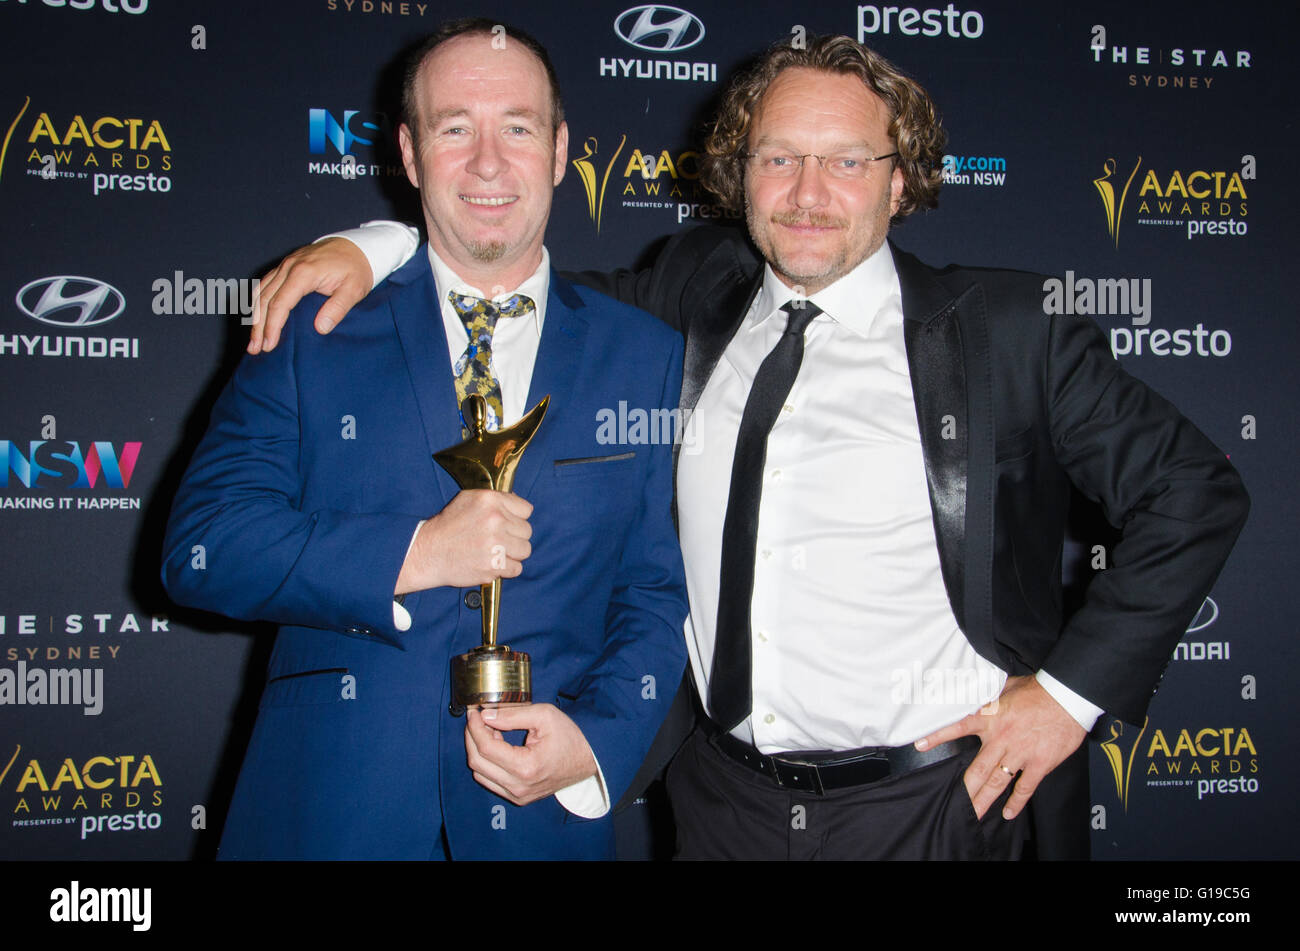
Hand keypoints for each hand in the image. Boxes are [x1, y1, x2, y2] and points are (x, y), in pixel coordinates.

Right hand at [248, 237, 372, 353]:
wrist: (356, 246)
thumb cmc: (356, 269)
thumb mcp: (354, 290)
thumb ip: (338, 308)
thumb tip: (320, 328)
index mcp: (304, 272)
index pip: (281, 303)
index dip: (272, 326)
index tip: (270, 345)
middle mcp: (289, 266)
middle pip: (265, 298)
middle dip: (257, 326)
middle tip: (255, 349)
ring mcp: (286, 264)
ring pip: (261, 290)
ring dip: (254, 316)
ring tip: (253, 340)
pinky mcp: (286, 266)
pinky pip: (266, 284)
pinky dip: (258, 302)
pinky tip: (258, 318)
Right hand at [394, 490, 532, 593]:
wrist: (428, 553)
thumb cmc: (448, 525)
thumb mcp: (467, 500)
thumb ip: (495, 500)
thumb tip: (517, 503)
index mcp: (490, 500)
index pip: (526, 509)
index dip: (517, 518)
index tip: (507, 524)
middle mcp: (495, 520)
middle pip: (527, 531)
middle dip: (515, 536)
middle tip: (498, 540)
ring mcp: (495, 544)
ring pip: (525, 550)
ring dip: (513, 553)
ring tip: (495, 552)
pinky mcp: (493, 565)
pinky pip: (517, 568)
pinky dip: (506, 569)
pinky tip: (492, 563)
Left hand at [464, 704, 597, 804]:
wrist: (588, 760)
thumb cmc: (570, 737)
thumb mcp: (544, 716)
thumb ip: (512, 714)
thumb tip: (485, 715)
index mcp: (526, 767)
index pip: (486, 747)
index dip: (475, 727)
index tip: (474, 712)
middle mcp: (518, 787)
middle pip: (477, 762)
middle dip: (472, 736)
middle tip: (478, 718)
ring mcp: (518, 795)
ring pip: (480, 773)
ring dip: (478, 750)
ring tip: (490, 731)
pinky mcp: (518, 798)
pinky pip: (490, 781)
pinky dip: (486, 763)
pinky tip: (496, 746)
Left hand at [915, 675, 1085, 820]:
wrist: (1068, 697)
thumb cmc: (1039, 690)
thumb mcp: (1007, 686)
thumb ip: (989, 695)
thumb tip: (975, 690)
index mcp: (991, 717)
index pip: (957, 727)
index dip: (937, 736)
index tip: (919, 745)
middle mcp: (1001, 738)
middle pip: (978, 769)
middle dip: (965, 788)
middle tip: (955, 804)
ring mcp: (1020, 753)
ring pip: (998, 782)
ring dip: (985, 800)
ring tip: (975, 814)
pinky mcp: (1039, 763)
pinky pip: (1025, 787)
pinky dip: (1017, 801)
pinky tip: (1009, 812)